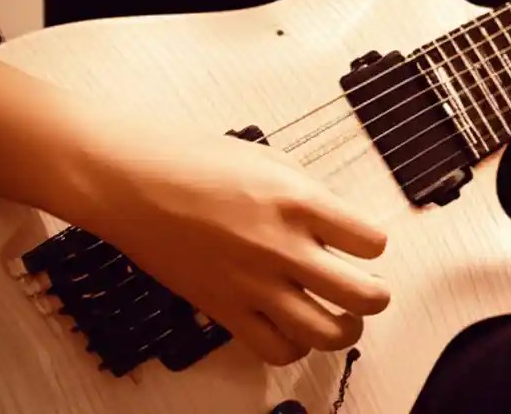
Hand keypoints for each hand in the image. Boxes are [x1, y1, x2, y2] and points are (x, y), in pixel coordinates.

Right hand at [63, 122, 389, 365]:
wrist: (135, 181)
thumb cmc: (198, 163)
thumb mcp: (275, 162)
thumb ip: (315, 197)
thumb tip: (345, 227)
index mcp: (299, 202)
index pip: (372, 241)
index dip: (374, 244)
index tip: (364, 244)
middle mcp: (282, 247)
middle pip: (363, 295)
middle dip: (376, 296)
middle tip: (370, 289)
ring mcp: (253, 283)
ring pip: (327, 333)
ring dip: (345, 329)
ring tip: (342, 317)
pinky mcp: (225, 309)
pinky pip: (276, 349)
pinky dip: (295, 346)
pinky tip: (295, 328)